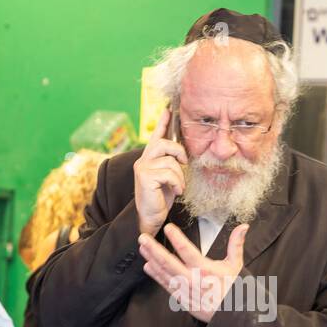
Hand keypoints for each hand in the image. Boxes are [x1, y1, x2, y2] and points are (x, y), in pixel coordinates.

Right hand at [133, 109, 187, 236]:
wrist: (150, 217)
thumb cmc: (161, 198)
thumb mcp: (170, 177)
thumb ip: (172, 164)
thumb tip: (183, 155)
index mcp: (150, 158)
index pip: (156, 136)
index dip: (163, 123)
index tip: (168, 109)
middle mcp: (143, 160)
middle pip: (164, 143)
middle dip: (178, 152)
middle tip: (184, 163)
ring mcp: (142, 168)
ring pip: (170, 161)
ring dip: (180, 176)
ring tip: (178, 186)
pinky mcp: (145, 177)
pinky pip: (169, 173)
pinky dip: (177, 183)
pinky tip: (176, 191)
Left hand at [139, 222, 247, 323]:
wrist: (231, 316)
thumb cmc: (233, 289)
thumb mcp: (236, 266)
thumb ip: (236, 244)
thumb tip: (243, 226)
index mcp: (206, 270)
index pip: (187, 251)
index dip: (177, 239)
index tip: (168, 228)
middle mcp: (193, 280)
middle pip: (169, 262)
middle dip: (155, 249)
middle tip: (144, 237)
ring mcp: (185, 290)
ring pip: (165, 273)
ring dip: (152, 260)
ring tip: (143, 248)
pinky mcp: (182, 299)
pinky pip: (166, 286)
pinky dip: (156, 276)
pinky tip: (148, 266)